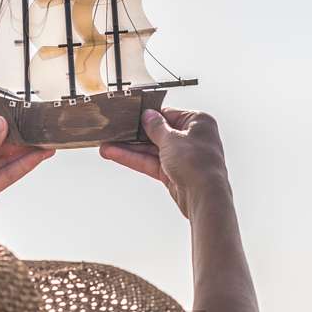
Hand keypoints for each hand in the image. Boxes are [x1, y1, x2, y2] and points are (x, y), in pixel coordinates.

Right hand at [99, 108, 229, 218]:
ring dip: (130, 149)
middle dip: (134, 136)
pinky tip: (116, 155)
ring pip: (152, 150)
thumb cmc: (198, 164)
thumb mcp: (171, 139)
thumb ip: (156, 127)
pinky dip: (135, 160)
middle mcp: (192, 139)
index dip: (148, 117)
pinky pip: (151, 163)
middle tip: (114, 133)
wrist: (205, 197)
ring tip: (107, 147)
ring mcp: (182, 158)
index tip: (130, 117)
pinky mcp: (173, 174)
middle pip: (157, 134)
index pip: (168, 114)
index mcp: (198, 122)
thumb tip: (148, 116)